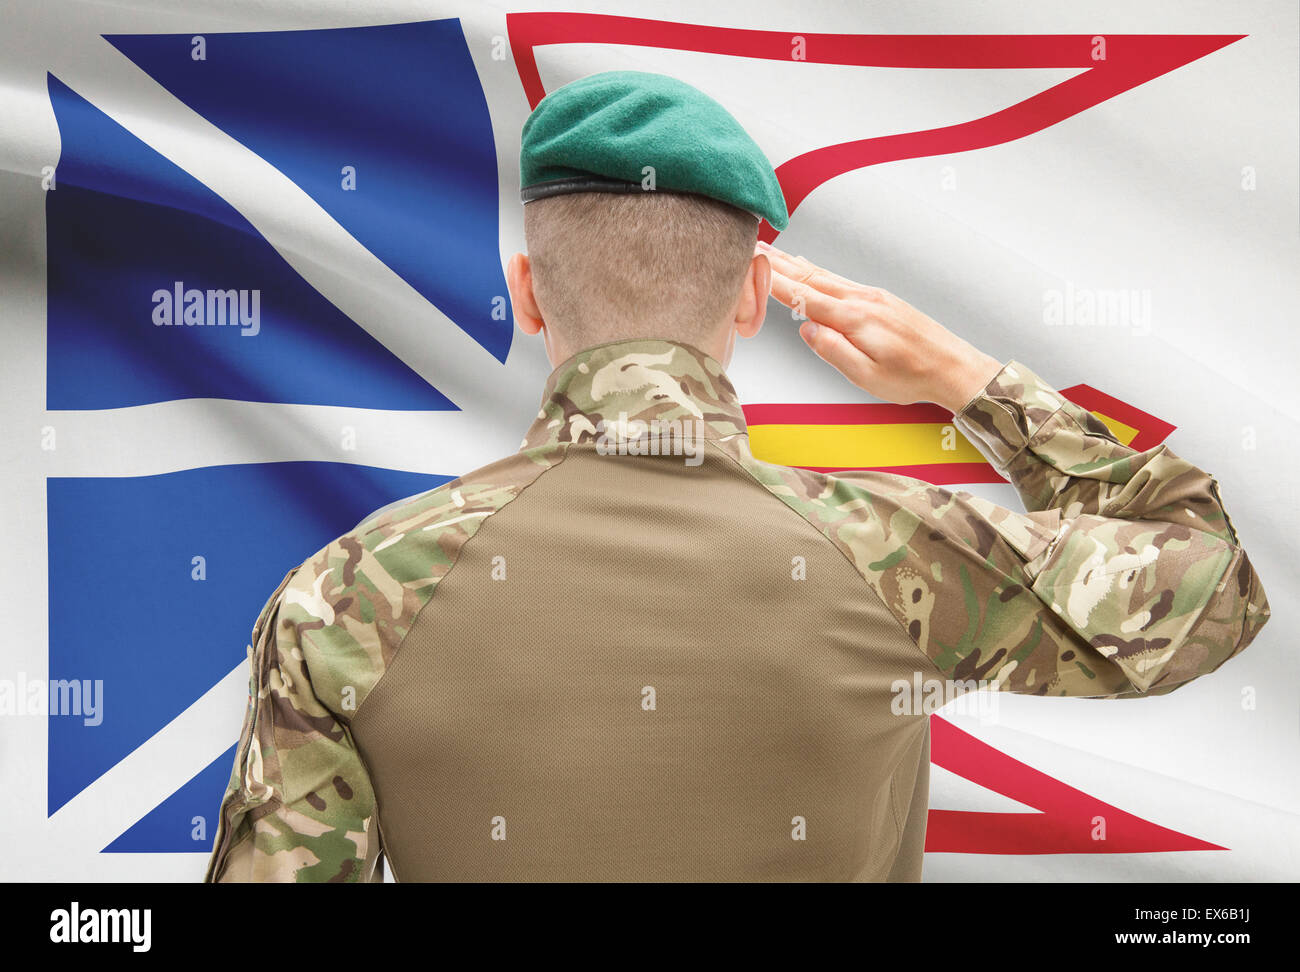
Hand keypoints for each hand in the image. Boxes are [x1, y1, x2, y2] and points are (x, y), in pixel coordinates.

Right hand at [759, 241, 1004, 412]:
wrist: (952, 366)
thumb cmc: (911, 377)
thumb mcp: (866, 377)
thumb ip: (833, 351)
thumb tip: (806, 329)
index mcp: (854, 319)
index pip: (803, 296)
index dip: (773, 281)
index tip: (750, 265)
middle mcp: (861, 300)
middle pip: (810, 277)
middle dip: (778, 263)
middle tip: (751, 247)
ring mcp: (872, 296)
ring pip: (824, 275)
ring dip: (794, 263)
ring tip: (771, 252)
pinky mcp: (880, 299)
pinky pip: (839, 279)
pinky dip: (816, 270)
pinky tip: (808, 268)